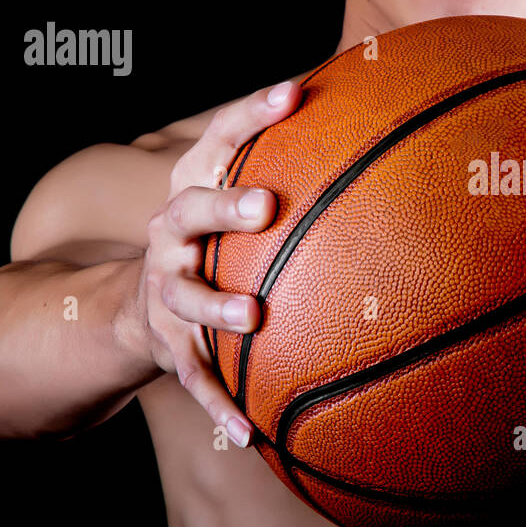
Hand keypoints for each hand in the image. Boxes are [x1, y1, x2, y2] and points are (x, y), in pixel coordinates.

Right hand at [136, 78, 302, 446]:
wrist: (140, 310)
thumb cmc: (219, 244)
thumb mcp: (239, 204)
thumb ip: (297, 170)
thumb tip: (386, 129)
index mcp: (194, 188)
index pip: (219, 138)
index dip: (252, 112)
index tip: (294, 90)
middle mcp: (170, 234)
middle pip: (188, 211)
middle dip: (224, 207)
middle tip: (265, 204)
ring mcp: (167, 291)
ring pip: (186, 297)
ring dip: (217, 306)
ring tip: (252, 316)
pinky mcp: (169, 346)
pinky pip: (193, 379)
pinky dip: (218, 406)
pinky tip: (247, 436)